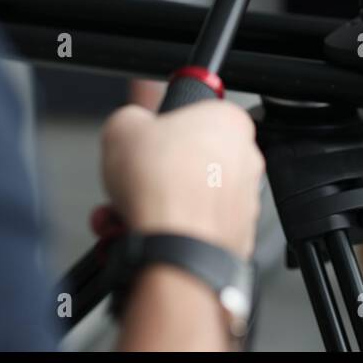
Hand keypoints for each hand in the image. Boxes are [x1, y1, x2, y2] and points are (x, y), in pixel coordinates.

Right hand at [100, 101, 263, 258]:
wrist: (176, 248)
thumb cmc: (162, 187)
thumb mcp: (122, 126)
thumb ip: (129, 119)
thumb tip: (129, 126)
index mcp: (229, 122)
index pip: (195, 115)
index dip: (161, 129)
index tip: (145, 138)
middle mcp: (244, 161)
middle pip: (187, 162)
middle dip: (150, 176)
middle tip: (126, 180)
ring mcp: (243, 203)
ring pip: (186, 200)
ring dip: (150, 207)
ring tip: (118, 216)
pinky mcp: (234, 238)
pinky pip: (192, 230)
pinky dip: (165, 233)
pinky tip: (133, 235)